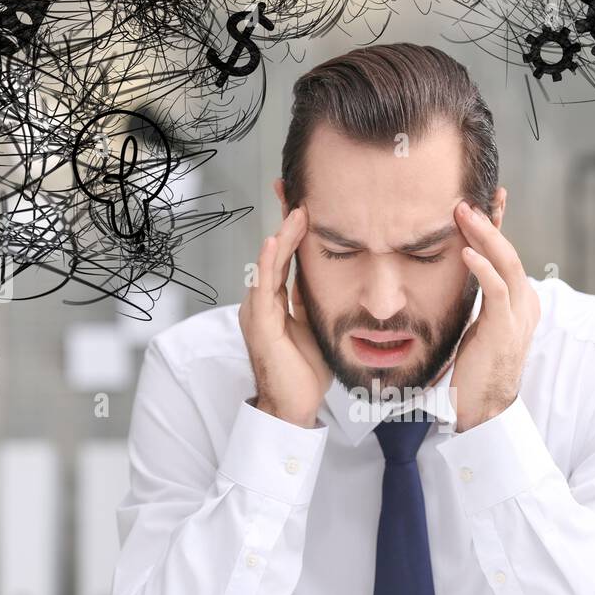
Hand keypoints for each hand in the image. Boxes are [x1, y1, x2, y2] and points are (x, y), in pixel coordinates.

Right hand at [238, 206, 331, 427]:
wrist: (293, 407)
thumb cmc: (304, 370)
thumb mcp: (315, 325)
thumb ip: (315, 300)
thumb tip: (336, 276)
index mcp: (275, 301)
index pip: (285, 256)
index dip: (292, 228)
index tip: (302, 199)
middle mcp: (262, 301)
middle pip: (274, 253)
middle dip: (284, 221)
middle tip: (292, 188)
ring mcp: (258, 312)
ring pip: (269, 266)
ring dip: (282, 237)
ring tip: (294, 210)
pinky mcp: (260, 326)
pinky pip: (263, 290)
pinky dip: (267, 264)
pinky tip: (272, 242)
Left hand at [449, 199, 539, 432]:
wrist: (482, 406)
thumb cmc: (475, 366)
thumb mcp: (477, 321)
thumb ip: (477, 296)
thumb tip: (461, 269)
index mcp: (520, 300)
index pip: (508, 255)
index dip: (498, 224)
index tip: (486, 198)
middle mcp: (525, 304)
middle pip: (510, 253)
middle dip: (489, 223)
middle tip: (464, 201)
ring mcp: (518, 316)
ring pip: (508, 265)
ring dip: (486, 237)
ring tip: (464, 216)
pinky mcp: (505, 329)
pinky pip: (497, 291)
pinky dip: (482, 268)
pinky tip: (465, 253)